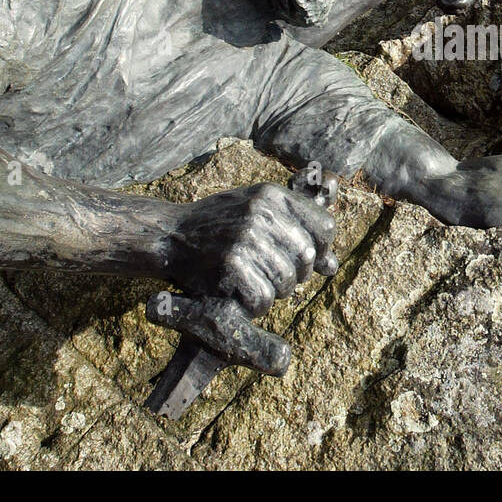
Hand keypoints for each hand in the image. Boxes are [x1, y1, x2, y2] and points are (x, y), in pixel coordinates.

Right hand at [167, 182, 336, 318]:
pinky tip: (237, 295)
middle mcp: (262, 213)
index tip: (305, 260)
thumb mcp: (257, 214)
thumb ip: (296, 231)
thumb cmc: (218, 226)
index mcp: (272, 195)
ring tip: (250, 282)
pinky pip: (263, 300)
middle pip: (307, 259)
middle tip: (268, 275)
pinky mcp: (230, 266)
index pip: (325, 227)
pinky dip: (253, 306)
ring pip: (287, 283)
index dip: (321, 250)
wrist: (169, 236)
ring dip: (272, 293)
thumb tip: (332, 266)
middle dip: (294, 275)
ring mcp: (245, 238)